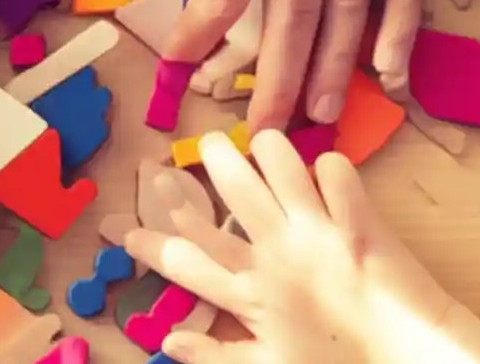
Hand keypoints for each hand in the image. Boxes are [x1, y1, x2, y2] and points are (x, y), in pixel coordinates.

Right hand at [125, 129, 479, 362]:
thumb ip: (215, 355)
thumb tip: (165, 339)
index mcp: (250, 295)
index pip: (185, 262)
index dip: (148, 243)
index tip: (119, 226)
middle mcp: (276, 260)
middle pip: (224, 206)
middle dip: (195, 177)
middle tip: (175, 154)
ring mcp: (318, 239)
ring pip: (278, 180)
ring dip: (263, 156)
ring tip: (253, 136)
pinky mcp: (361, 227)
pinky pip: (341, 182)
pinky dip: (332, 169)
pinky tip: (324, 161)